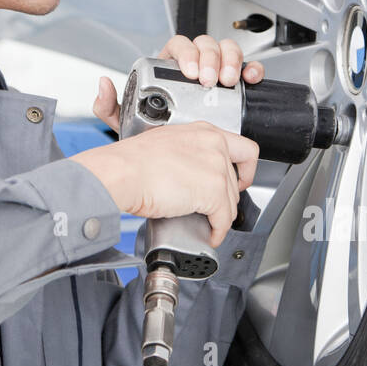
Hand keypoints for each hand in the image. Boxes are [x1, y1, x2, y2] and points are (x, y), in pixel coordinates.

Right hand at [72, 121, 258, 245]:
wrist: (122, 172)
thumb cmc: (131, 160)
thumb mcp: (165, 143)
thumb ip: (186, 152)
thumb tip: (189, 171)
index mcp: (203, 131)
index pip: (242, 149)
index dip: (244, 169)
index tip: (238, 180)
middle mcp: (214, 145)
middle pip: (237, 179)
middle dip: (228, 197)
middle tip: (217, 207)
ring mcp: (216, 168)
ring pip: (232, 201)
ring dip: (221, 216)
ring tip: (207, 223)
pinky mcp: (213, 192)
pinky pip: (223, 219)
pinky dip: (218, 231)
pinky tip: (209, 234)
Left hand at [93, 32, 264, 134]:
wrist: (174, 153)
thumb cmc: (153, 131)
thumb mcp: (129, 120)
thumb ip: (110, 105)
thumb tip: (103, 85)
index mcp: (169, 66)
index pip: (179, 45)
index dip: (187, 53)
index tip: (190, 71)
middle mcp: (194, 64)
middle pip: (205, 45)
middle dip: (210, 58)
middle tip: (209, 79)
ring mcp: (216, 70)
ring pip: (227, 50)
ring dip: (230, 61)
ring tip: (227, 81)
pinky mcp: (234, 82)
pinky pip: (246, 68)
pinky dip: (251, 68)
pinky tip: (249, 78)